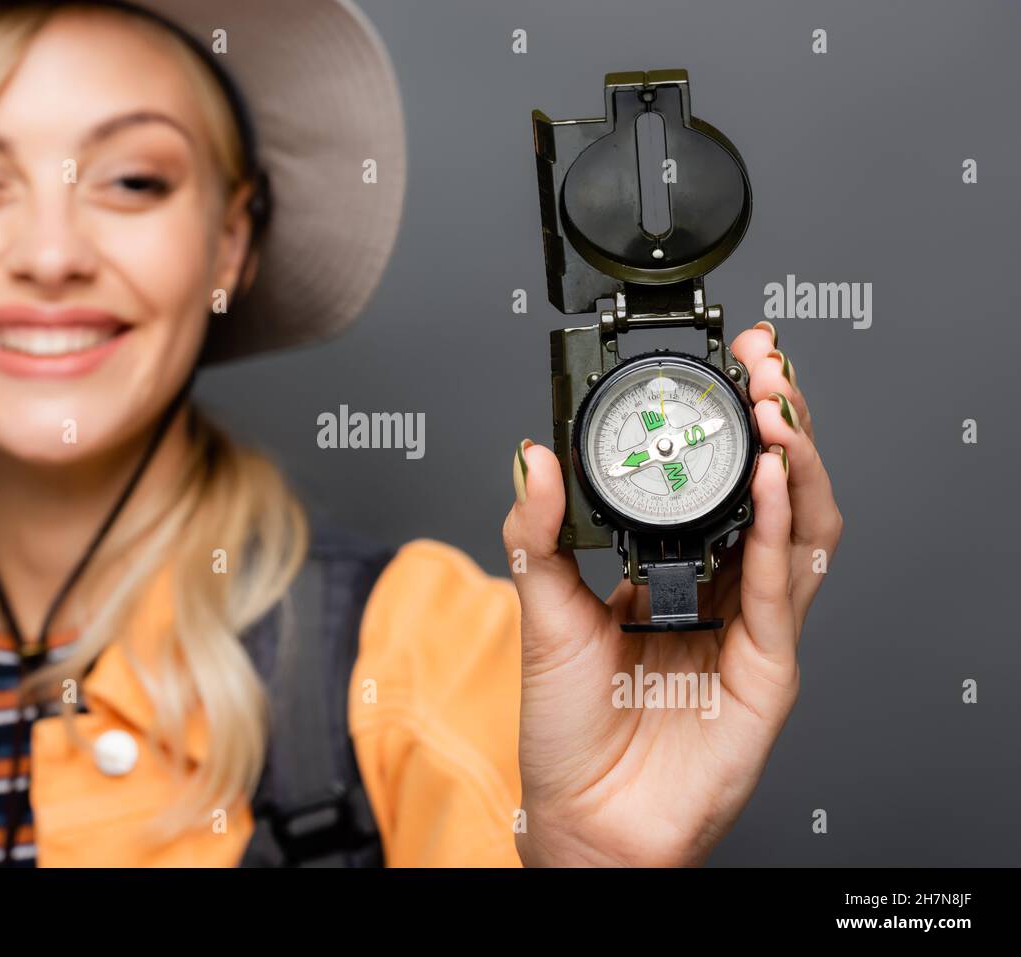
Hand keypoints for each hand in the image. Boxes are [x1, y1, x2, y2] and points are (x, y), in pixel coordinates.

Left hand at [503, 322, 842, 865]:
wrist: (584, 816)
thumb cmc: (568, 728)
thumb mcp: (542, 612)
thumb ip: (538, 534)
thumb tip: (530, 456)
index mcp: (674, 570)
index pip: (720, 480)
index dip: (730, 420)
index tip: (726, 363)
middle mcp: (722, 590)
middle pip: (774, 491)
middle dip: (778, 419)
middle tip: (767, 364)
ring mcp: (751, 627)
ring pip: (800, 529)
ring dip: (794, 463)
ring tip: (776, 409)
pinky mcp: (768, 668)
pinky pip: (784, 590)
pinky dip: (783, 531)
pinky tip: (773, 482)